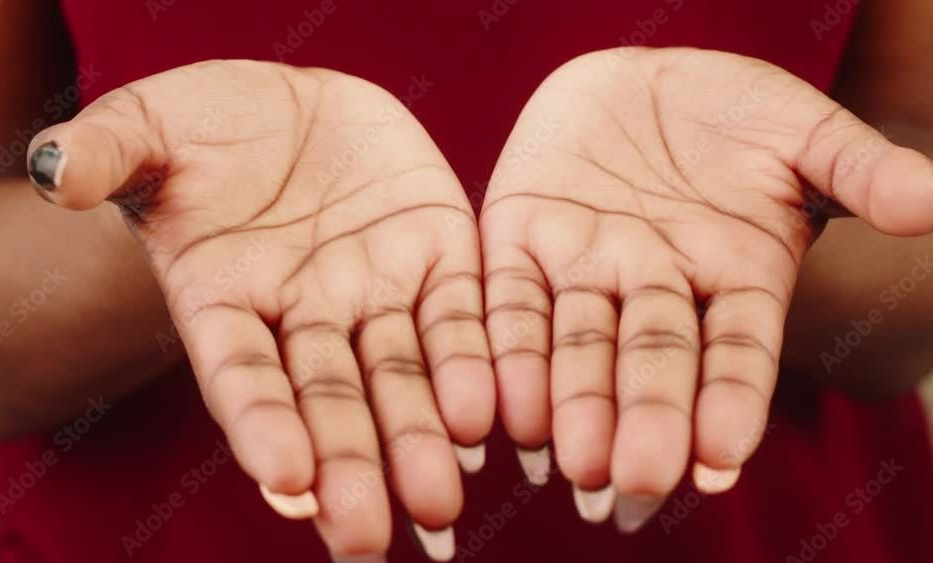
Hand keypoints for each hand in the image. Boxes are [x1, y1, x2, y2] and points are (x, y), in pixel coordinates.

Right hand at [28, 60, 493, 560]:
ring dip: (419, 437)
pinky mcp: (436, 254)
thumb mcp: (147, 128)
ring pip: (401, 375)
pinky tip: (486, 416)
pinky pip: (459, 315)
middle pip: (328, 401)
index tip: (287, 480)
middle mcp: (305, 315)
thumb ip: (107, 152)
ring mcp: (375, 290)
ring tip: (440, 500)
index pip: (242, 373)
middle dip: (349, 466)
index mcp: (226, 299)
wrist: (289, 111)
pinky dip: (471, 364)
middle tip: (367, 538)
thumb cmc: (203, 128)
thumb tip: (54, 169)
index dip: (262, 424)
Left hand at [479, 47, 932, 530]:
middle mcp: (654, 290)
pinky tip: (505, 408)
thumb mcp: (799, 130)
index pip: (735, 352)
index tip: (720, 458)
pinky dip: (507, 351)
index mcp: (731, 278)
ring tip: (570, 463)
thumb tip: (930, 202)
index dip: (729, 402)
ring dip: (573, 404)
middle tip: (633, 481)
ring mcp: (583, 268)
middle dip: (645, 421)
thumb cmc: (732, 110)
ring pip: (577, 346)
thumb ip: (855, 168)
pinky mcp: (519, 238)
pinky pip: (510, 302)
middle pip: (652, 365)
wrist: (639, 77)